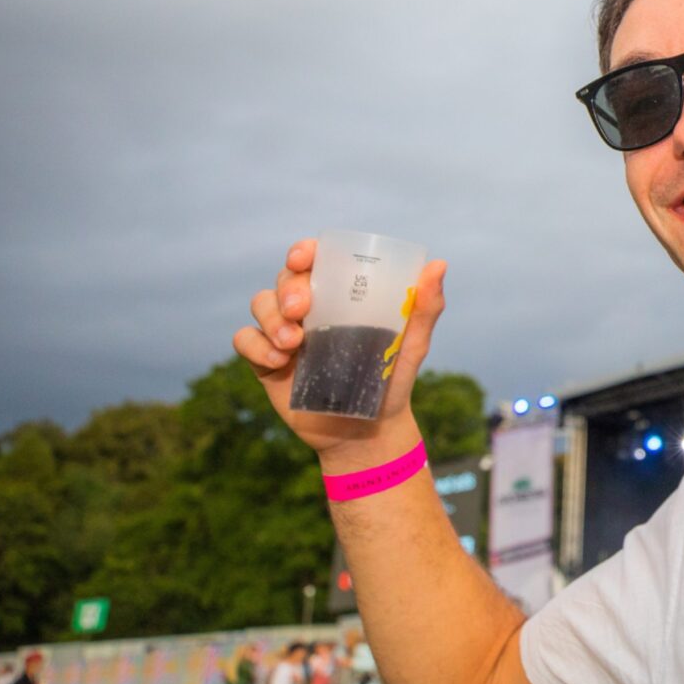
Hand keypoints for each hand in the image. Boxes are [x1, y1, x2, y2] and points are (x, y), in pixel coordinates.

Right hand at [234, 239, 447, 466]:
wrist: (367, 432)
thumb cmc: (391, 381)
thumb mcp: (411, 345)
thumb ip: (425, 308)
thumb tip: (439, 264)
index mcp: (339, 295)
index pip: (314, 259)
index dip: (303, 251)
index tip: (304, 258)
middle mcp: (308, 309)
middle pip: (284, 279)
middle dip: (287, 287)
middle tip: (301, 309)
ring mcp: (284, 334)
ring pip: (260, 304)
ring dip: (271, 317)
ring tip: (292, 343)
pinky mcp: (265, 362)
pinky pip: (244, 340)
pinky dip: (255, 345)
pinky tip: (278, 361)